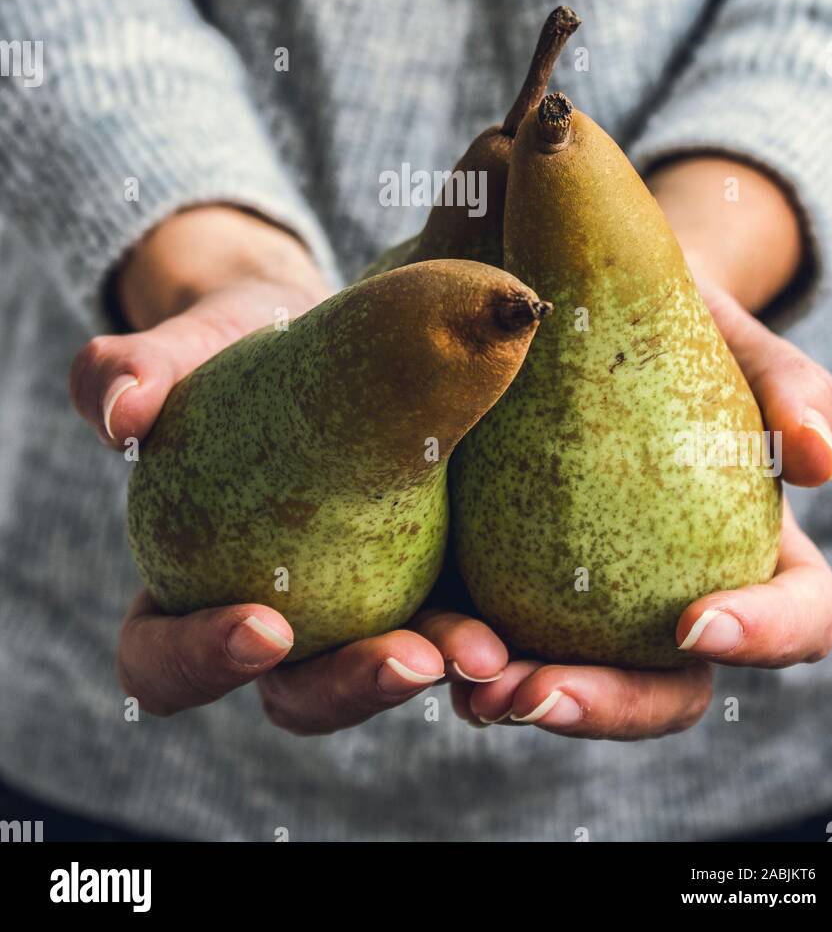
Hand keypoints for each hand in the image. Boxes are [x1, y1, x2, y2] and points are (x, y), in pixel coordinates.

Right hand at [71, 204, 507, 731]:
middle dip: (349, 689)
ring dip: (435, 669)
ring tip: (485, 649)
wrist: (321, 328)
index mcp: (183, 587)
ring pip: (384, 671)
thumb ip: (131, 370)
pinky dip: (480, 631)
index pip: (165, 656)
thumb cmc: (233, 344)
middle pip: (293, 693)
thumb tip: (120, 413)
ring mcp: (354, 609)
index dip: (204, 660)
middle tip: (409, 657)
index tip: (267, 623)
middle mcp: (273, 621)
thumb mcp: (181, 347)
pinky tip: (520, 617)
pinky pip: (449, 621)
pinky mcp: (425, 580)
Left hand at [452, 272, 831, 739]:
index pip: (797, 617)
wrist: (568, 297)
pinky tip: (417, 643)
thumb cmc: (669, 319)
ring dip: (519, 697)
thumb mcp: (729, 333)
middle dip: (609, 708)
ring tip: (468, 679)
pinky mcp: (506, 586)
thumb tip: (820, 458)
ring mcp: (587, 607)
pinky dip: (453, 651)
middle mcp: (670, 600)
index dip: (764, 636)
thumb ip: (786, 384)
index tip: (692, 622)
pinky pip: (485, 639)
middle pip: (667, 691)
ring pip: (569, 687)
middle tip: (539, 691)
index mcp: (752, 551)